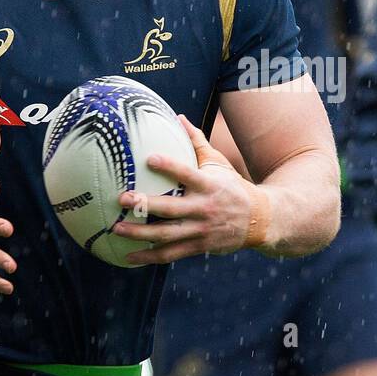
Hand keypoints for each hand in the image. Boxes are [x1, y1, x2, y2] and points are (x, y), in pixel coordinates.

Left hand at [112, 115, 263, 265]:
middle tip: (122, 198)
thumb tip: (179, 118)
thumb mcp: (219, 163)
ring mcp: (201, 230)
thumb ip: (197, 142)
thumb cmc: (233, 186)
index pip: (187, 174)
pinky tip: (130, 257)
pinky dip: (149, 256)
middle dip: (145, 204)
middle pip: (171, 209)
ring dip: (140, 233)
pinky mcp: (199, 246)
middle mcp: (204, 208)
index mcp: (209, 185)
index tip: (148, 159)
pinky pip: (171, 254)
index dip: (169, 166)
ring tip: (117, 229)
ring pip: (166, 234)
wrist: (259, 219)